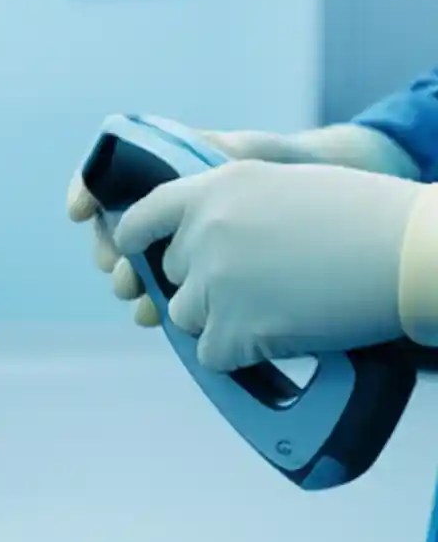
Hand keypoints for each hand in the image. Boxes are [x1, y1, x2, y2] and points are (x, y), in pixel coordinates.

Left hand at [67, 123, 418, 325]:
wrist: (408, 251)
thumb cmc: (365, 217)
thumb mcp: (283, 185)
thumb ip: (233, 208)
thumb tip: (203, 240)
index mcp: (213, 186)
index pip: (145, 215)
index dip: (135, 239)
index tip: (133, 253)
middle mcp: (203, 230)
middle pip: (174, 276)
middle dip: (207, 286)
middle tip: (263, 286)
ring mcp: (215, 279)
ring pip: (187, 317)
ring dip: (223, 322)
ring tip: (277, 310)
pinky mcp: (234, 326)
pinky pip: (212, 355)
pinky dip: (241, 356)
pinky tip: (279, 339)